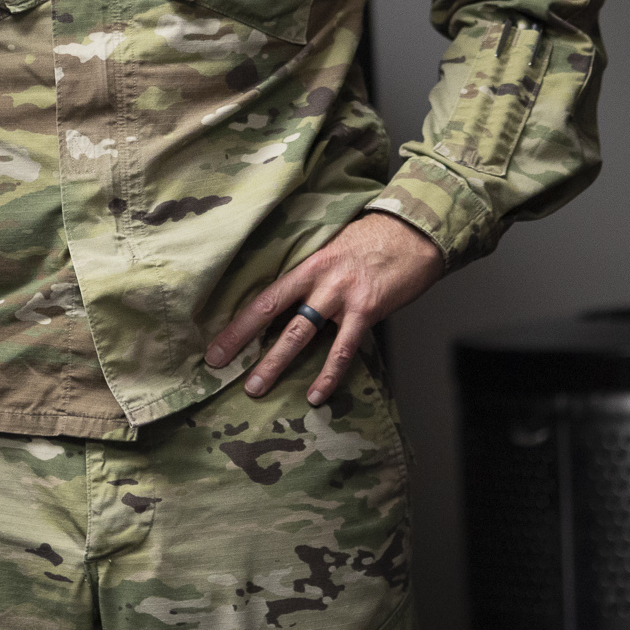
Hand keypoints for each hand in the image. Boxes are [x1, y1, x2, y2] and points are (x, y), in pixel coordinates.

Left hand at [204, 212, 443, 406]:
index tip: (215, 343)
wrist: (414, 233)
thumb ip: (312, 278)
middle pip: (272, 313)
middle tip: (218, 364)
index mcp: (306, 265)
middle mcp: (318, 280)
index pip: (263, 297)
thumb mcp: (332, 251)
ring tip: (256, 388)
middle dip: (242, 340)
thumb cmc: (372, 241)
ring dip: (276, 363)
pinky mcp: (367, 310)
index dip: (238, 321)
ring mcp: (341, 296)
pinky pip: (344, 349)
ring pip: (300, 334)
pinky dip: (329, 375)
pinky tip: (316, 396)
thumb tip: (290, 304)